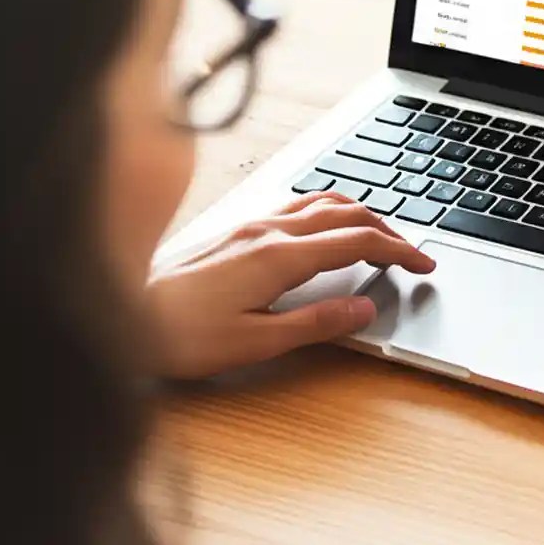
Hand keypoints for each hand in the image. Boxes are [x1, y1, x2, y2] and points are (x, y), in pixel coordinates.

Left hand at [145, 192, 434, 377]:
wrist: (118, 313)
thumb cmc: (178, 335)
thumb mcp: (255, 342)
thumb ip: (315, 323)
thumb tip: (364, 309)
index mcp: (279, 257)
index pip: (357, 242)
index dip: (399, 252)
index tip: (425, 265)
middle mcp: (268, 231)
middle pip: (347, 214)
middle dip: (389, 231)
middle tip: (414, 256)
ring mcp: (251, 226)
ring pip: (323, 202)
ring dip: (361, 215)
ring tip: (382, 238)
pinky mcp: (238, 231)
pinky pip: (298, 206)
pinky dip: (331, 212)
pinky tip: (329, 229)